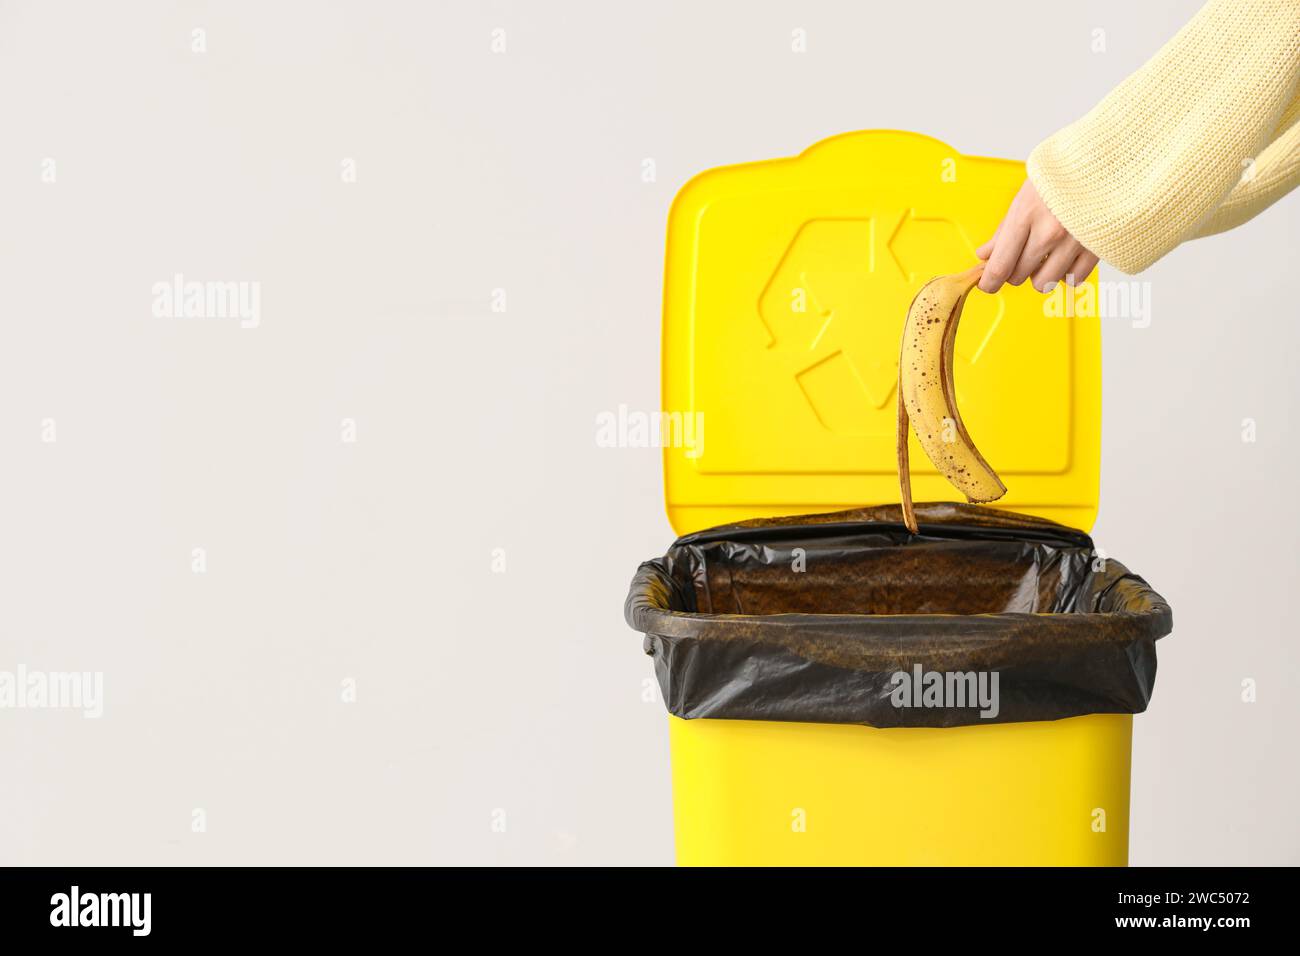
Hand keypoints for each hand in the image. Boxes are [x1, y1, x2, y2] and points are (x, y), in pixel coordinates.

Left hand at [975, 179, 1098, 293]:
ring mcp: (1074, 242)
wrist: (1105, 159)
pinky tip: (1065, 259)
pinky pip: (1074, 279)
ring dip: (1039, 275)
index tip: (987, 284)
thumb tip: (985, 254)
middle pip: (1018, 276)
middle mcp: (1049, 232)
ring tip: (1044, 257)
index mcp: (1026, 216)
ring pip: (1044, 283)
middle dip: (1013, 272)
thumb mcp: (1025, 194)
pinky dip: (1066, 274)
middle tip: (1019, 258)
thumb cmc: (1062, 173)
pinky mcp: (1096, 247)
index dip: (989, 282)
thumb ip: (1004, 228)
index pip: (1000, 265)